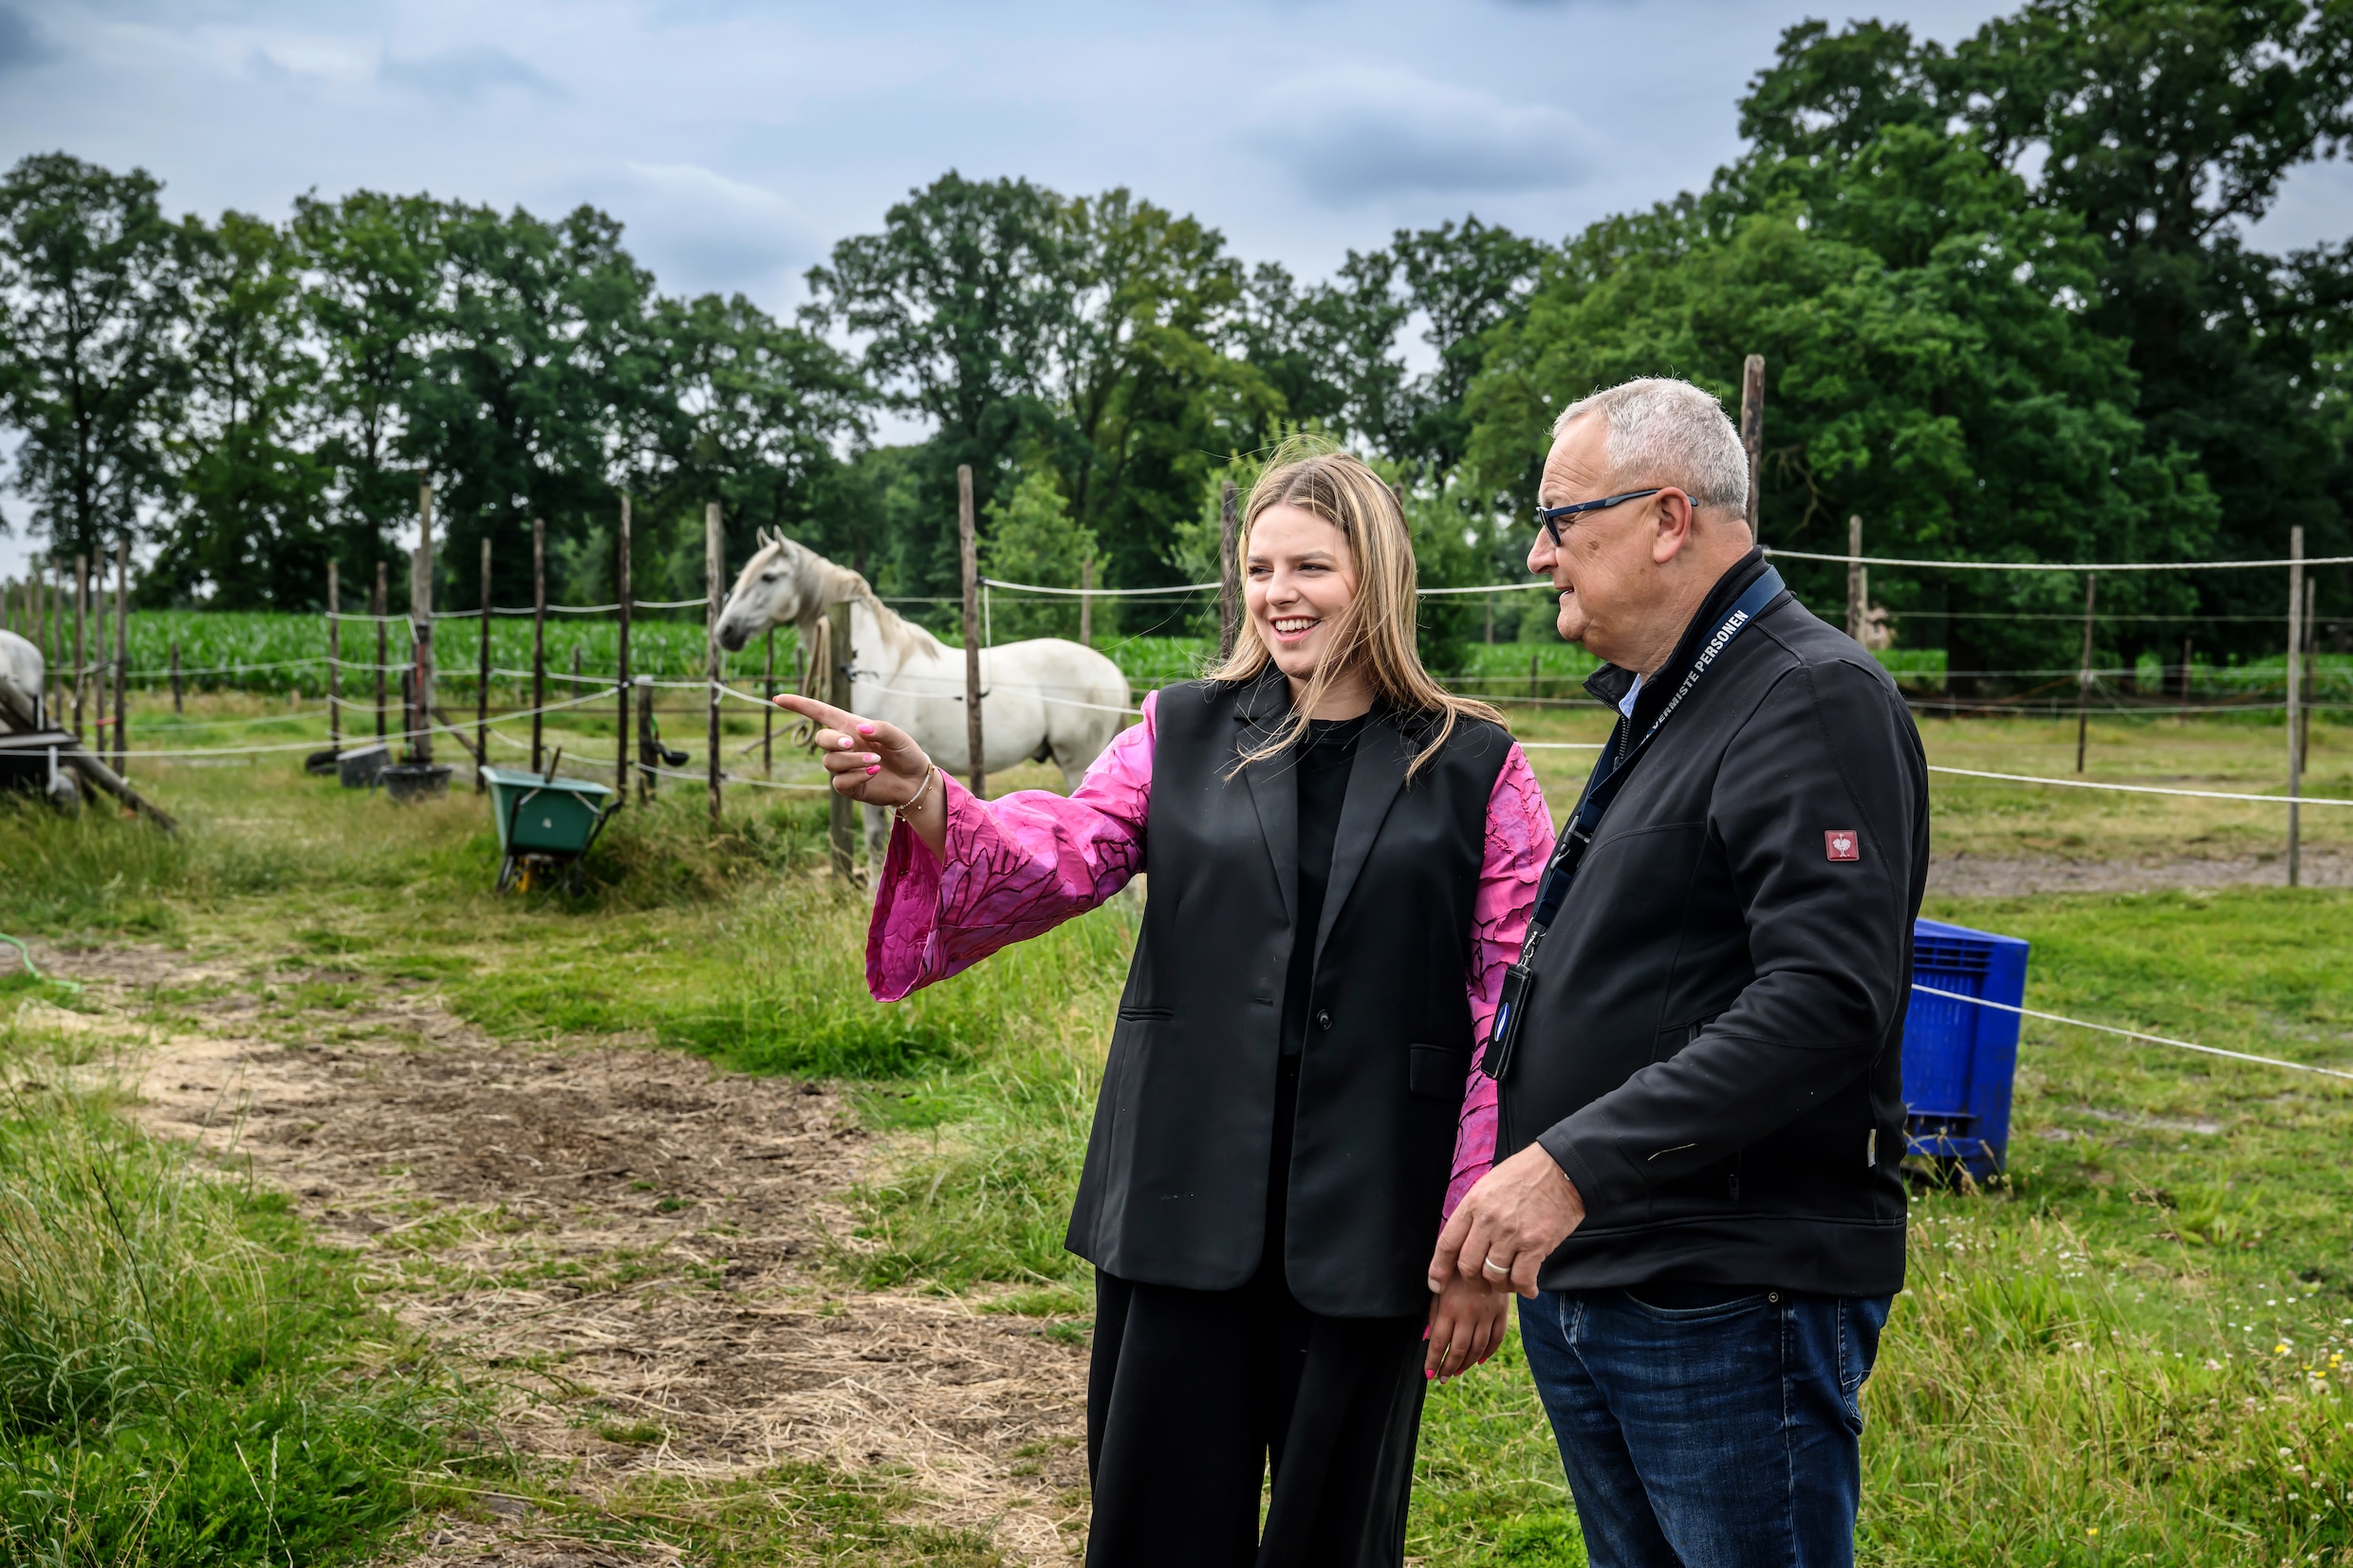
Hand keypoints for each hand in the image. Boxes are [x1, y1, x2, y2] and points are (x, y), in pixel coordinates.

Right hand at [771, 693, 933, 806]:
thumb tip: (858, 730)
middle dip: (833, 741)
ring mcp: (844, 766)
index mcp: (850, 727)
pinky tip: (873, 774)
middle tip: (852, 744)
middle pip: (821, 739)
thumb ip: (880, 729)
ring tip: (876, 762)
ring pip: (831, 762)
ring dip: (852, 760)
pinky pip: (839, 781)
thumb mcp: (898, 736)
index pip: (819, 713)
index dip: (798, 705)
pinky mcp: (848, 785)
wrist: (914, 780)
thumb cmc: (905, 753)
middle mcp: (843, 745)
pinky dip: (855, 776)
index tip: (778, 698)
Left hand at [1423, 1272, 1508, 1381]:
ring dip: (1466, 1363)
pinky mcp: (1501, 1312)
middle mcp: (1468, 1314)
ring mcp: (1487, 1314)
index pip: (1438, 1342)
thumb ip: (1433, 1314)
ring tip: (1457, 1372)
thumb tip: (1426, 1339)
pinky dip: (1488, 1352)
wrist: (1485, 1252)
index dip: (1433, 1360)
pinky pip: (1496, 1338)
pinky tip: (1478, 1360)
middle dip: (1448, 1367)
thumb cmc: (1455, 1271)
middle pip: (1458, 1349)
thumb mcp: (1439, 1288)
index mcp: (1449, 1308)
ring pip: (1477, 1348)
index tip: (1428, 1373)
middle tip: (1442, 1377)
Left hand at [1427, 1142, 1586, 1299]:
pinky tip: (1528, 1288)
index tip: (1437, 1283)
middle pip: (1468, 1266)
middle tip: (1480, 1287)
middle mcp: (1489, 1221)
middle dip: (1472, 1283)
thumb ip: (1475, 1212)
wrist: (1564, 1169)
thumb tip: (1464, 1240)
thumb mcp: (1490, 1184)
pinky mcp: (1536, 1245)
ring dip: (1500, 1286)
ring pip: (1493, 1276)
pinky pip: (1521, 1279)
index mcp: (1474, 1203)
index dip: (1439, 1269)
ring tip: (1507, 1283)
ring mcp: (1512, 1234)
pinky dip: (1523, 1289)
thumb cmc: (1527, 1174)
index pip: (1447, 1243)